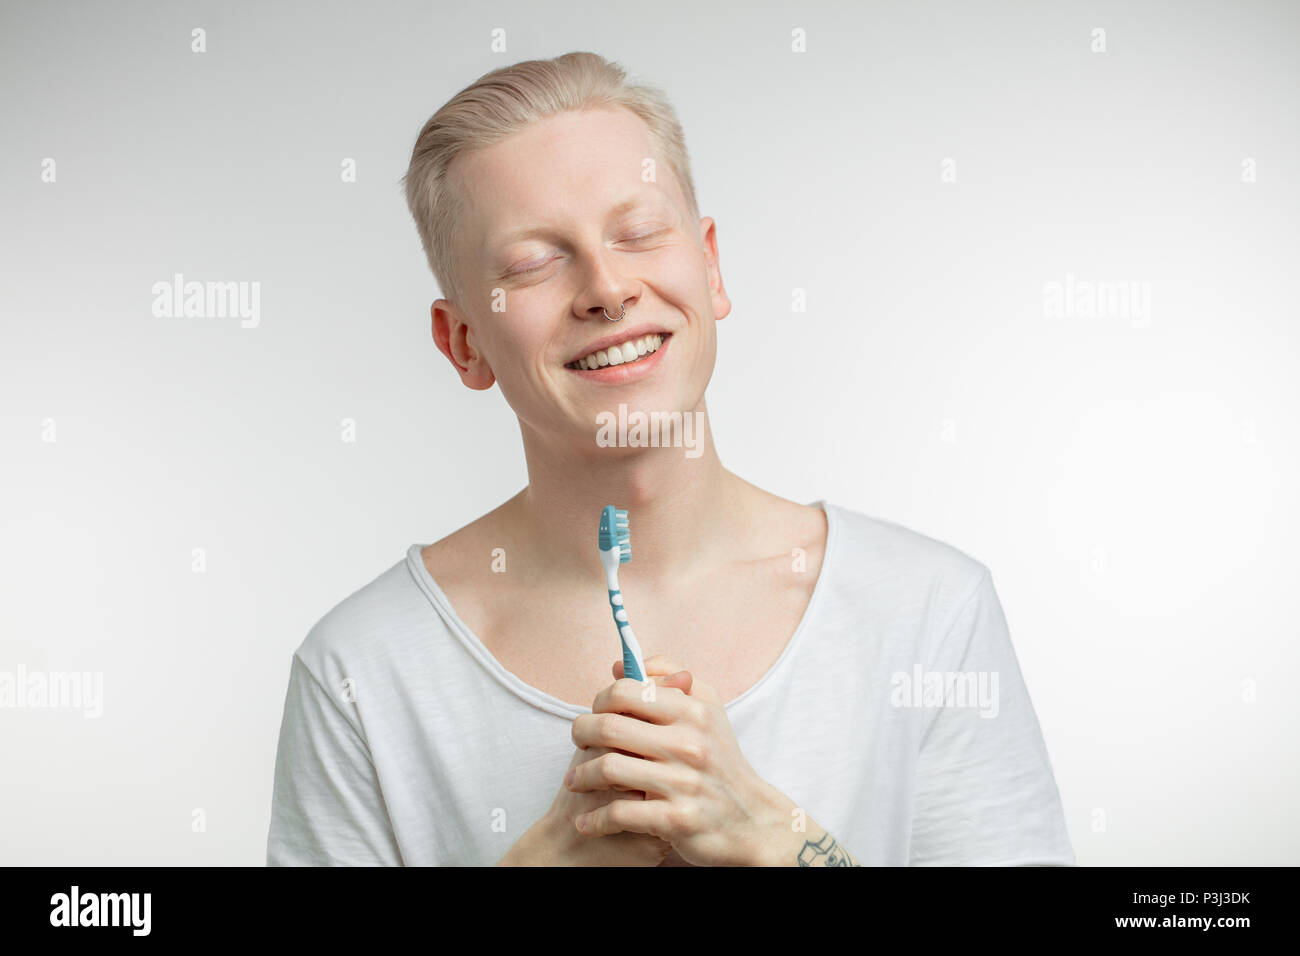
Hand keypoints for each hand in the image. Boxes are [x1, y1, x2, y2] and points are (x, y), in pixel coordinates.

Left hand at [566, 662, 794, 866]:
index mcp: (693, 712)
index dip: (600, 700)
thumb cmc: (721, 761)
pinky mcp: (676, 821)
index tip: (596, 713)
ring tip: (575, 781)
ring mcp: (683, 783)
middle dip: (581, 734)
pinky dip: (594, 819)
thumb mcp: (708, 709)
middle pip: (608, 727)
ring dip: (580, 776)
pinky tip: (586, 821)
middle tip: (579, 745)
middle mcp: (689, 743)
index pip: (625, 691)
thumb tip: (620, 666)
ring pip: (607, 768)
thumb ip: (669, 677)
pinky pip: (618, 813)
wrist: (752, 822)